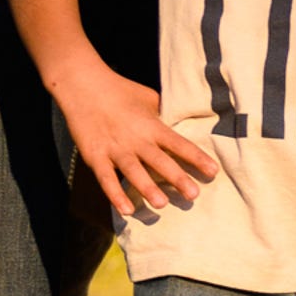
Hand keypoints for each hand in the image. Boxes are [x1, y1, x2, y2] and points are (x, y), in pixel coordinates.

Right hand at [52, 70, 218, 222]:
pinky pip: (106, 179)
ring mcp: (114, 149)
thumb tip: (183, 123)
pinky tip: (127, 210)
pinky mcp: (95, 157)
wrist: (82, 85)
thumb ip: (164, 115)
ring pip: (134, 172)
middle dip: (177, 178)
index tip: (213, 171)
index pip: (178, 143)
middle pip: (159, 161)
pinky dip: (115, 195)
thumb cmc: (120, 90)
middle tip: (193, 195)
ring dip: (148, 189)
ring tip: (162, 204)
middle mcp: (135, 139)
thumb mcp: (148, 98)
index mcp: (151, 125)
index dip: (196, 157)